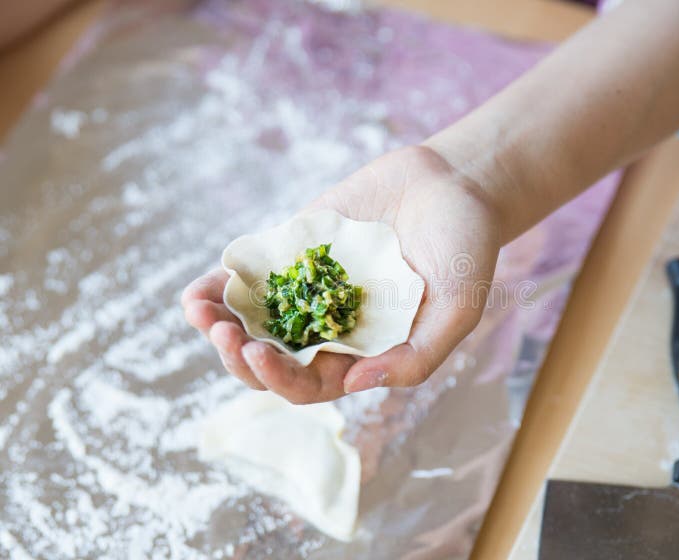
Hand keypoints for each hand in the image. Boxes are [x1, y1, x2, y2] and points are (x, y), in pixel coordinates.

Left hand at [182, 145, 500, 402]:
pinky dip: (224, 282)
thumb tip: (352, 386)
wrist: (456, 185)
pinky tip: (200, 287)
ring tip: (194, 310)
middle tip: (218, 332)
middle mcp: (331, 326)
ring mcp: (310, 287)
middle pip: (271, 357)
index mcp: (365, 352)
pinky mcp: (297, 249)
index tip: (257, 354)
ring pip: (255, 319)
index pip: (309, 383)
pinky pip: (255, 273)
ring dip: (219, 322)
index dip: (278, 378)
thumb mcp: (457, 310)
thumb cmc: (466, 250)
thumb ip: (415, 356)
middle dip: (238, 353)